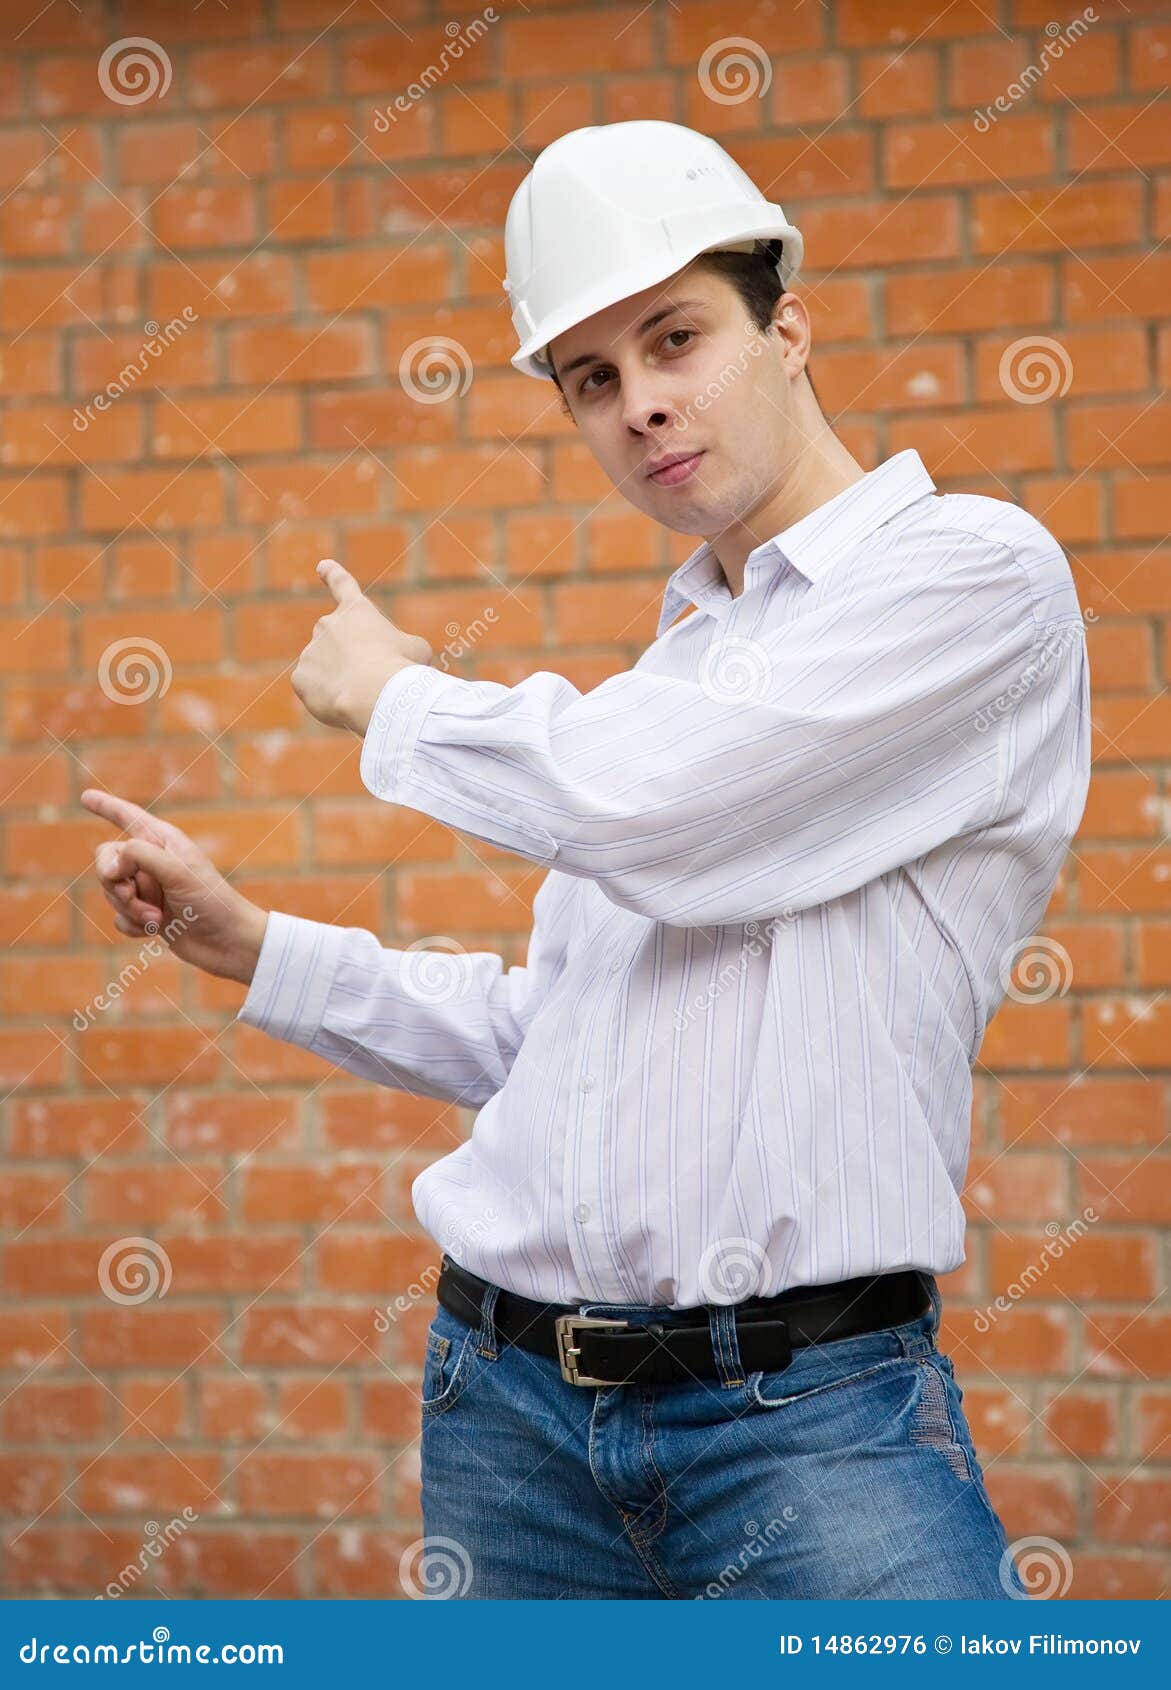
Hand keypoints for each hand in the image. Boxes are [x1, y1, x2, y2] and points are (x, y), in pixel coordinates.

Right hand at [81, 788, 269, 985]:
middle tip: (130, 893)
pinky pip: (119, 917)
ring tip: (158, 919)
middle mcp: (154, 862)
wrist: (229, 944)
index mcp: (164, 842)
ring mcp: (150, 890)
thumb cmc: (211, 902)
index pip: (129, 817)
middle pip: (107, 859)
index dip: (106, 806)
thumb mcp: (178, 871)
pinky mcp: (147, 916)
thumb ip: (140, 856)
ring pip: (112, 892)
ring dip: (130, 908)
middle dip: (112, 879)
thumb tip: (112, 864)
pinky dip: (133, 925)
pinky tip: (155, 931)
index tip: (85, 796)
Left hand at [291, 559, 432, 733]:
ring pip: (326, 668)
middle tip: (371, 678)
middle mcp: (327, 625)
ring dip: (341, 679)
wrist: (375, 694)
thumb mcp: (417, 650)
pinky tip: (344, 703)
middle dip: (349, 658)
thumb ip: (404, 647)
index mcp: (357, 612)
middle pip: (337, 642)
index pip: (343, 585)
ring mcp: (310, 651)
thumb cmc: (400, 667)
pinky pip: (314, 689)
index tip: (322, 566)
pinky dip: (327, 698)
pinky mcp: (300, 678)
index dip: (333, 575)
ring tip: (361, 694)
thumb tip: (401, 661)